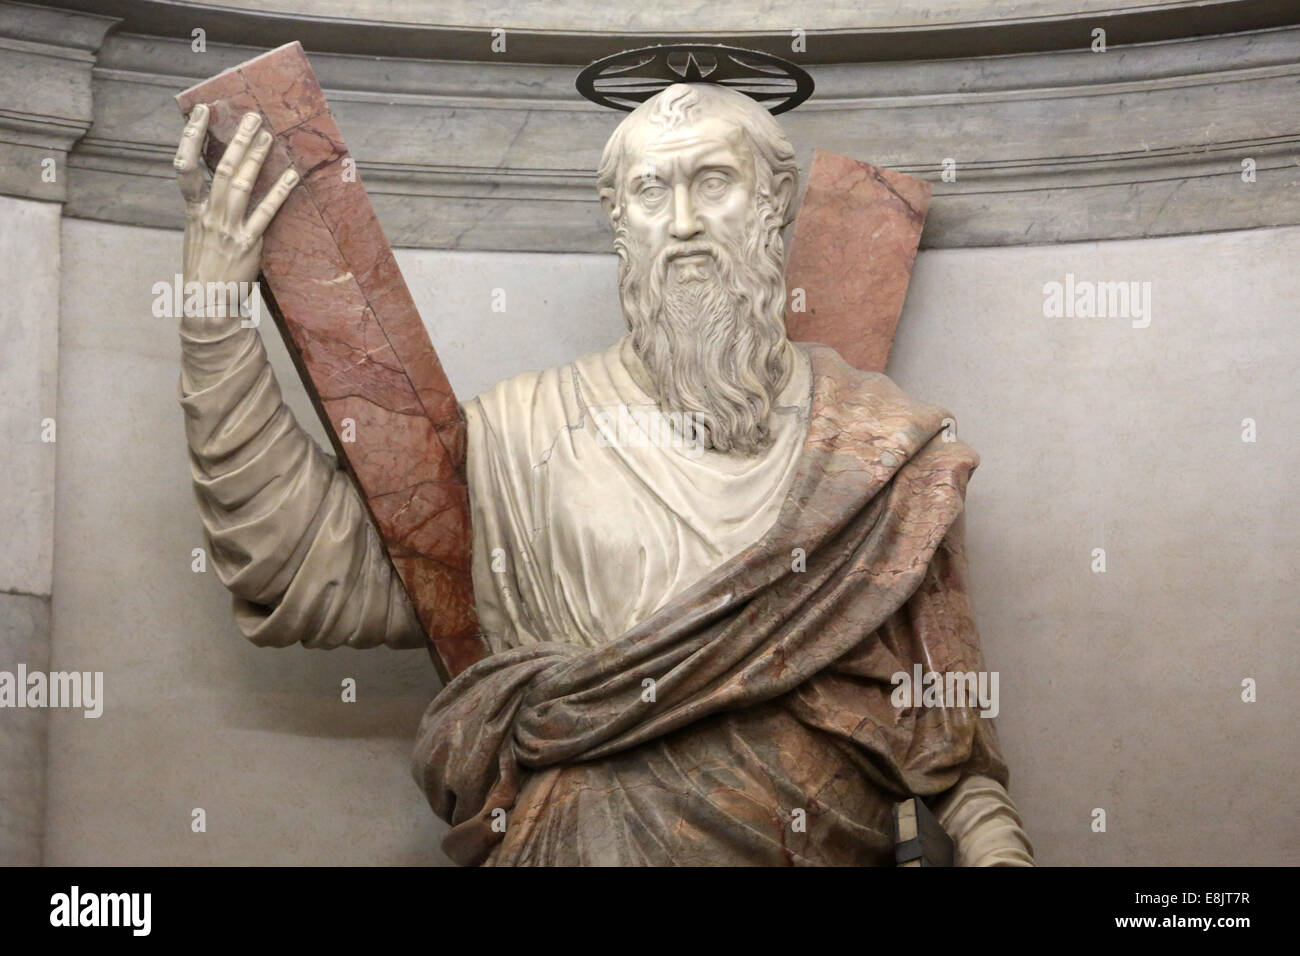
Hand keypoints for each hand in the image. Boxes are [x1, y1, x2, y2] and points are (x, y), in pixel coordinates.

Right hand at [174, 105, 298, 335]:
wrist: (206, 305)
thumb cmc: (206, 271)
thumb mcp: (198, 237)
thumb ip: (207, 213)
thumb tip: (219, 188)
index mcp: (193, 212)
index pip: (185, 166)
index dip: (191, 137)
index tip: (200, 112)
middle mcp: (208, 216)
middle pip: (221, 169)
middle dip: (236, 140)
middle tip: (250, 116)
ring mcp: (228, 229)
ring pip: (241, 184)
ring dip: (256, 157)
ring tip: (267, 135)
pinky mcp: (248, 244)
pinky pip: (266, 212)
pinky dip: (280, 192)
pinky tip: (291, 175)